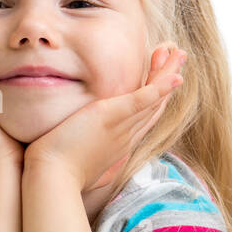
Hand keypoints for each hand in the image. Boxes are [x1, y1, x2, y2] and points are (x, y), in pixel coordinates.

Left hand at [23, 43, 185, 190]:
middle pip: (155, 105)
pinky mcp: (112, 118)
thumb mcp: (77, 163)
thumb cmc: (57, 174)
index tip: (160, 79)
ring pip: (154, 99)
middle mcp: (126, 136)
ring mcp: (122, 127)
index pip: (144, 117)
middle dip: (167, 80)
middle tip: (177, 58)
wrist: (52, 178)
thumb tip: (81, 156)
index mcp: (119, 145)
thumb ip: (85, 154)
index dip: (156, 96)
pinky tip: (174, 76)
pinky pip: (143, 100)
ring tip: (179, 53)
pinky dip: (160, 88)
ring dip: (168, 74)